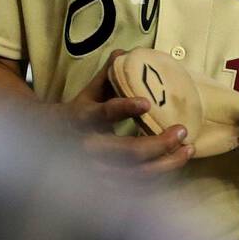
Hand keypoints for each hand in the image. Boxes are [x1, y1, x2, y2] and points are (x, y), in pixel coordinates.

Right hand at [53, 48, 193, 175]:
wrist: (50, 147)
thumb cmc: (78, 115)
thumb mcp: (89, 93)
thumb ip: (108, 74)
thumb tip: (124, 52)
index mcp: (83, 119)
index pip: (104, 114)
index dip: (124, 108)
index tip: (146, 102)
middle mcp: (88, 149)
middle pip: (128, 151)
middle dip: (159, 143)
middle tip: (182, 130)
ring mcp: (96, 172)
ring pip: (137, 174)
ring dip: (166, 163)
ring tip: (188, 149)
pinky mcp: (105, 188)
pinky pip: (137, 188)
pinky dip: (159, 178)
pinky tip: (175, 165)